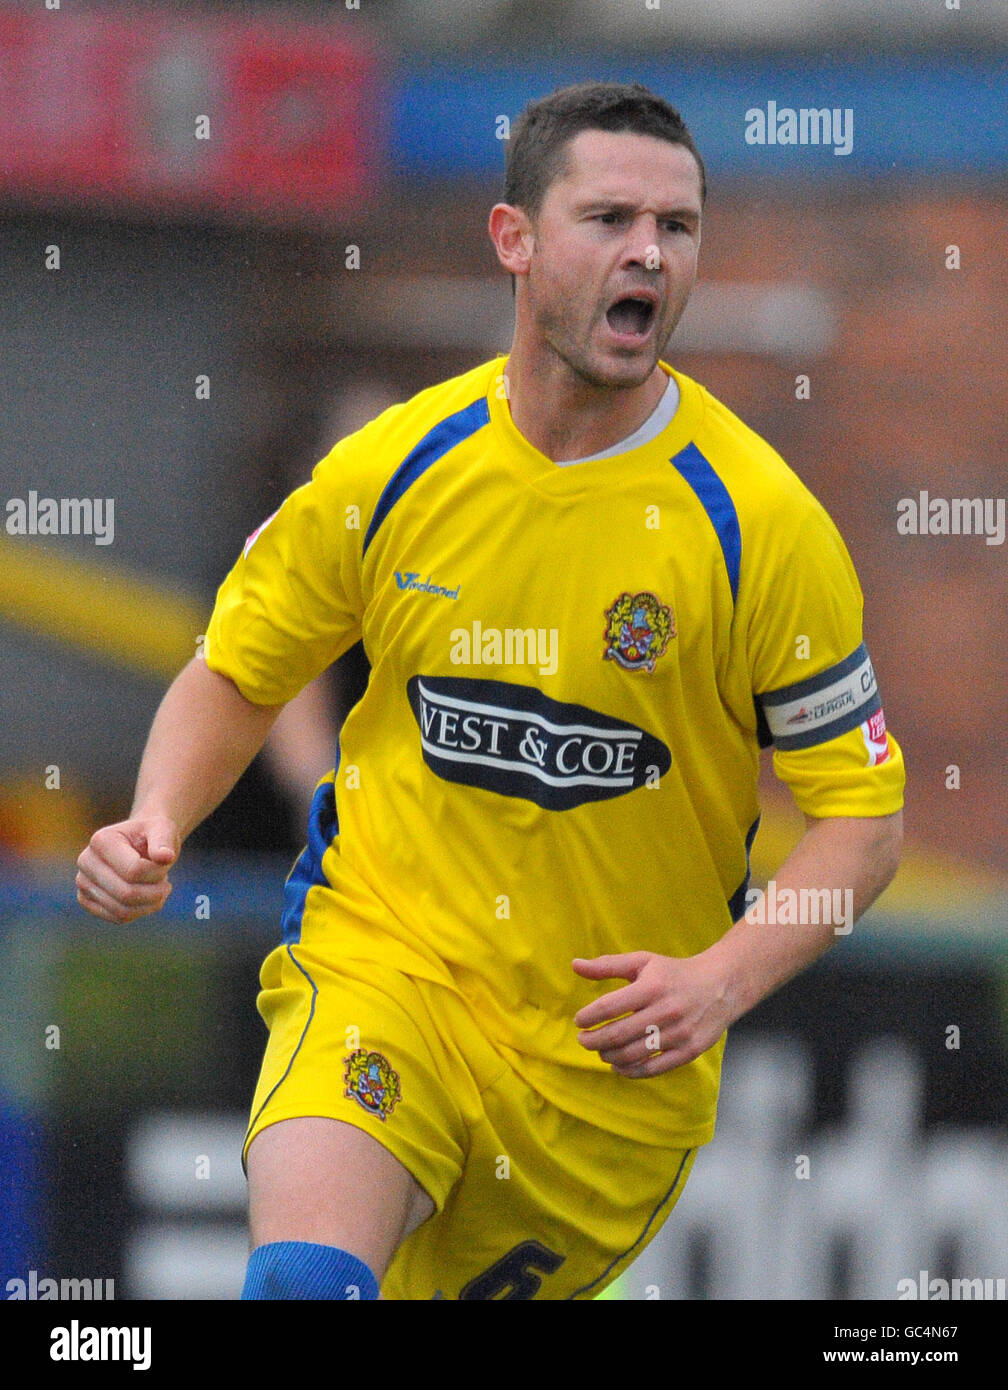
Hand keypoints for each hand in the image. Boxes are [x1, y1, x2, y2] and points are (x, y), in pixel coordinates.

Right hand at [76, 817, 178, 922]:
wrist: (141, 842)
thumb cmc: (152, 834)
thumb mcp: (164, 829)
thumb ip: (165, 841)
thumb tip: (165, 857)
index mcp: (101, 840)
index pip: (134, 871)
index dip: (158, 872)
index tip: (165, 862)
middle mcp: (86, 861)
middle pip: (126, 894)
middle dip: (155, 892)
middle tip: (166, 882)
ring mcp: (83, 883)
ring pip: (122, 911)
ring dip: (150, 904)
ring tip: (159, 889)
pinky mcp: (86, 900)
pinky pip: (117, 918)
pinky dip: (140, 912)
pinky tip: (148, 898)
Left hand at [572, 951, 732, 1077]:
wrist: (720, 985)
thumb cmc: (674, 973)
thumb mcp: (642, 962)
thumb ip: (607, 965)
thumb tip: (574, 965)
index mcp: (651, 987)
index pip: (608, 1007)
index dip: (588, 1017)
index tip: (579, 1021)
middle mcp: (665, 1011)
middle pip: (617, 1034)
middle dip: (593, 1040)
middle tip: (583, 1039)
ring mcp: (678, 1034)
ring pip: (632, 1054)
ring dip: (608, 1056)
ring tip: (600, 1050)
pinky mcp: (688, 1051)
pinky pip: (652, 1068)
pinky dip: (630, 1071)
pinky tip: (618, 1065)